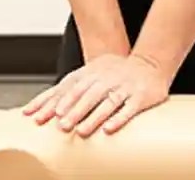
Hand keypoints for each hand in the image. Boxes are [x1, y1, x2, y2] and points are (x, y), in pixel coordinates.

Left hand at [21, 53, 171, 136]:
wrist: (149, 64)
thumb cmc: (115, 73)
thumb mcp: (93, 72)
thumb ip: (72, 87)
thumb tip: (45, 107)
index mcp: (93, 72)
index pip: (72, 86)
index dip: (60, 100)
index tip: (48, 115)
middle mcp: (107, 78)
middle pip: (88, 94)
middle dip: (74, 110)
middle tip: (62, 125)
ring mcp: (124, 86)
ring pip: (108, 102)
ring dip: (93, 117)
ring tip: (82, 131)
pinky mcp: (140, 96)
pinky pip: (129, 108)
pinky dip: (119, 118)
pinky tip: (109, 129)